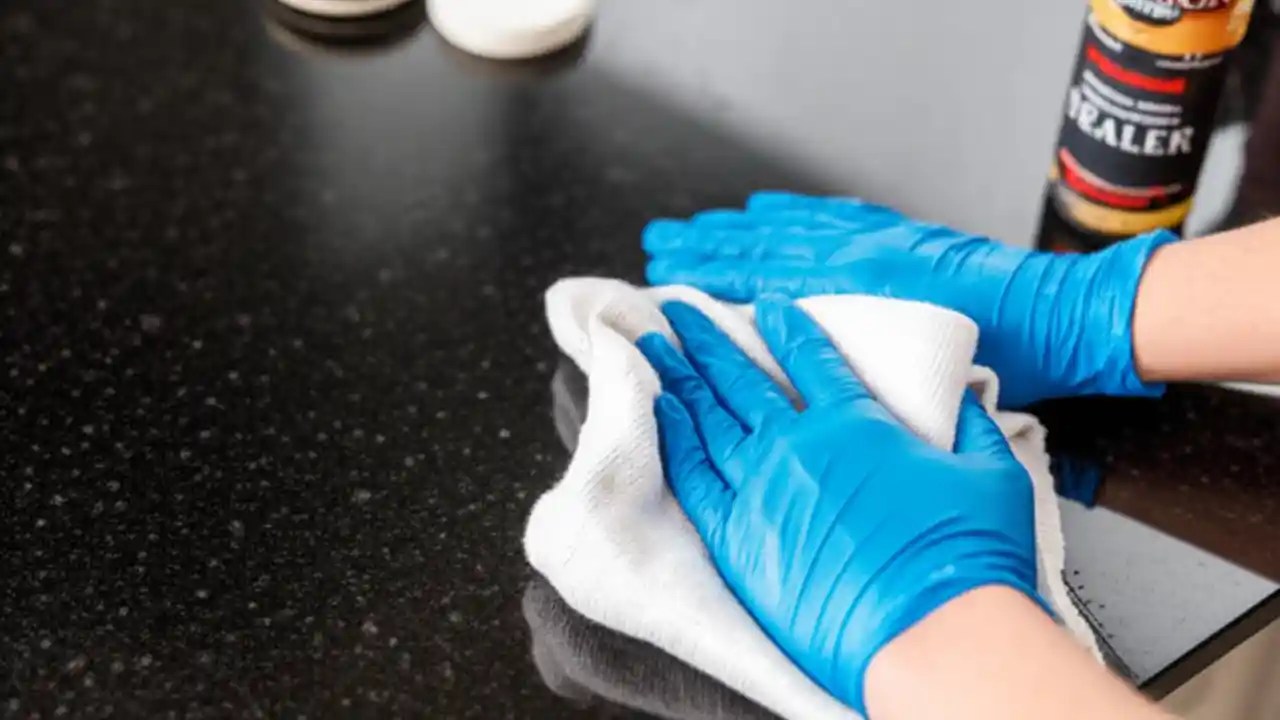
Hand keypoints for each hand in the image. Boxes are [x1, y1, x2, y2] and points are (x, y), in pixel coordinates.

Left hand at [636, 297, 1046, 714]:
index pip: (810, 357)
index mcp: (857, 422)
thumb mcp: (992, 475)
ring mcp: (762, 489)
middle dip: (707, 339)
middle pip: (740, 378)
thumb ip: (972, 429)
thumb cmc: (968, 559)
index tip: (766, 306)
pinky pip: (694, 478)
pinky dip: (674, 440)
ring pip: (707, 418)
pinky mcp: (738, 539)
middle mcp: (799, 445)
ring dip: (679, 377)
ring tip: (655, 346)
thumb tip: (968, 401)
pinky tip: (659, 414)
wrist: (931, 634)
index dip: (785, 326)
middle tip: (678, 310)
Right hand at [643, 191, 1174, 406]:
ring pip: (787, 230)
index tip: (670, 284)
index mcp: (858, 297)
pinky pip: (829, 215)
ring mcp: (877, 241)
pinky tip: (765, 208)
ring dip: (734, 228)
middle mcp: (858, 259)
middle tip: (657, 247)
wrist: (1060, 319)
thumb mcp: (922, 382)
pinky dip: (792, 211)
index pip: (764, 285)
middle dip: (705, 249)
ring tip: (692, 227)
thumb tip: (807, 389)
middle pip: (762, 250)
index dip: (712, 284)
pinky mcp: (897, 234)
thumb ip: (861, 377)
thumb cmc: (1001, 360)